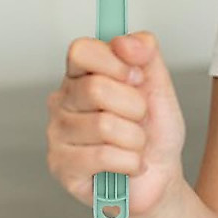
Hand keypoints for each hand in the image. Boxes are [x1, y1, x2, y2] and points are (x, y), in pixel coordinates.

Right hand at [47, 31, 186, 217]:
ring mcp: (57, 133)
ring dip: (135, 139)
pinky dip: (129, 162)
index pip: (81, 51)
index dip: (115, 62)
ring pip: (104, 125)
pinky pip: (103, 156)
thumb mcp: (158, 85)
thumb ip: (146, 53)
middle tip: (139, 119)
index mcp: (82, 74)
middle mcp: (63, 100)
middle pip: (96, 89)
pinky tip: (127, 165)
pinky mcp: (61, 166)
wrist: (160, 176)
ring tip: (134, 145)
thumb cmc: (154, 131)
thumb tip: (129, 42)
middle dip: (134, 107)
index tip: (137, 77)